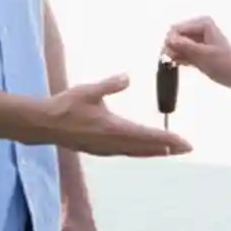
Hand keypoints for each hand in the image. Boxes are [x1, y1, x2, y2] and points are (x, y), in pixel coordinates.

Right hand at [44, 74, 191, 156]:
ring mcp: (105, 149)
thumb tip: (128, 77)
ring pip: (136, 152)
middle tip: (186, 148)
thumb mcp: (89, 90)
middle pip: (145, 148)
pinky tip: (143, 149)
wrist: (44, 124)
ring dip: (154, 151)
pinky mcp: (99, 150)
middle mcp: (112, 143)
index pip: (147, 136)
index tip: (184, 142)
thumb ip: (110, 84)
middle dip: (167, 148)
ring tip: (170, 150)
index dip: (167, 139)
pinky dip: (139, 151)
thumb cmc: (66, 105)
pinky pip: (125, 152)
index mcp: (113, 129)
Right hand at [163, 16, 230, 88]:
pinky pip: (183, 52)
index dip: (171, 42)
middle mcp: (199, 28)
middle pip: (176, 36)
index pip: (177, 29)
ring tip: (172, 64)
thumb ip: (185, 46)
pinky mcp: (198, 51)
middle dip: (171, 48)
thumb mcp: (203, 54)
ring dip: (174, 54)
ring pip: (178, 45)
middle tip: (168, 61)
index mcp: (202, 23)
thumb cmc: (224, 64)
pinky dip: (179, 58)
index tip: (168, 56)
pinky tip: (177, 65)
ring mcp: (198, 40)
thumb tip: (168, 40)